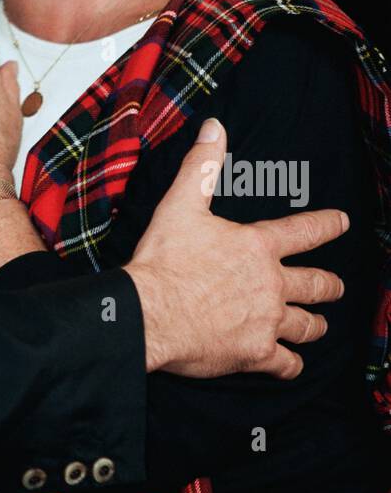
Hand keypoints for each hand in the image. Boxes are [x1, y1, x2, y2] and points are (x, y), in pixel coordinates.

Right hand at [126, 118, 347, 379]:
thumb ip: (203, 166)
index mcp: (257, 247)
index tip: (343, 223)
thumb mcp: (180, 204)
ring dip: (316, 324)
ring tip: (319, 325)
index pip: (304, 231)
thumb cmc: (164, 259)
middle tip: (337, 286)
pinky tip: (292, 365)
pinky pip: (285, 364)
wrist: (150, 312)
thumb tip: (215, 126)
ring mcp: (267, 321)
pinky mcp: (255, 353)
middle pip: (316, 285)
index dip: (327, 225)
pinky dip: (291, 364)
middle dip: (330, 285)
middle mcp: (271, 284)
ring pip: (307, 326)